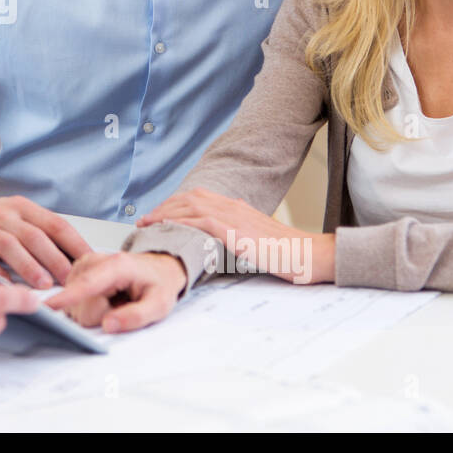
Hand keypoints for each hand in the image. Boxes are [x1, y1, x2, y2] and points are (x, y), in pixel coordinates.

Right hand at [0, 196, 91, 287]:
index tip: (89, 263)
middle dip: (53, 259)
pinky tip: (5, 284)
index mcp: (23, 208)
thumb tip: (80, 263)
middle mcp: (2, 214)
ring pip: (8, 244)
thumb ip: (45, 237)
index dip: (74, 245)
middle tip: (68, 279)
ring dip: (27, 265)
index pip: (55, 225)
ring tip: (42, 283)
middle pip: (33, 235)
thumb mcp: (20, 221)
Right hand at [44, 251, 185, 332]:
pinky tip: (104, 298)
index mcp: (117, 266)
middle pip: (81, 302)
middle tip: (121, 306)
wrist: (158, 268)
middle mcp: (96, 261)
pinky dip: (88, 305)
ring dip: (94, 310)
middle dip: (99, 314)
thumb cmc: (158, 283)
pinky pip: (73, 301)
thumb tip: (108, 325)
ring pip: (75, 303)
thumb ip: (136, 316)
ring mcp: (84, 266)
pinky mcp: (77, 273)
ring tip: (114, 301)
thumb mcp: (159, 304)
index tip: (49, 305)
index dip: (68, 297)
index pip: (88, 284)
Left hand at [138, 188, 334, 283]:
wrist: (308, 254)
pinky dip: (183, 222)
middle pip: (189, 198)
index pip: (197, 198)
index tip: (157, 215)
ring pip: (191, 206)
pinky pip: (203, 221)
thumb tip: (219, 240)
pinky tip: (169, 228)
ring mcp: (234, 217)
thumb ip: (237, 233)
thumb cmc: (286, 252)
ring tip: (148, 224)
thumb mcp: (255, 239)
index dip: (174, 204)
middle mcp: (233, 207)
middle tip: (144, 220)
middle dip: (163, 207)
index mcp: (236, 207)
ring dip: (166, 214)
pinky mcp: (236, 231)